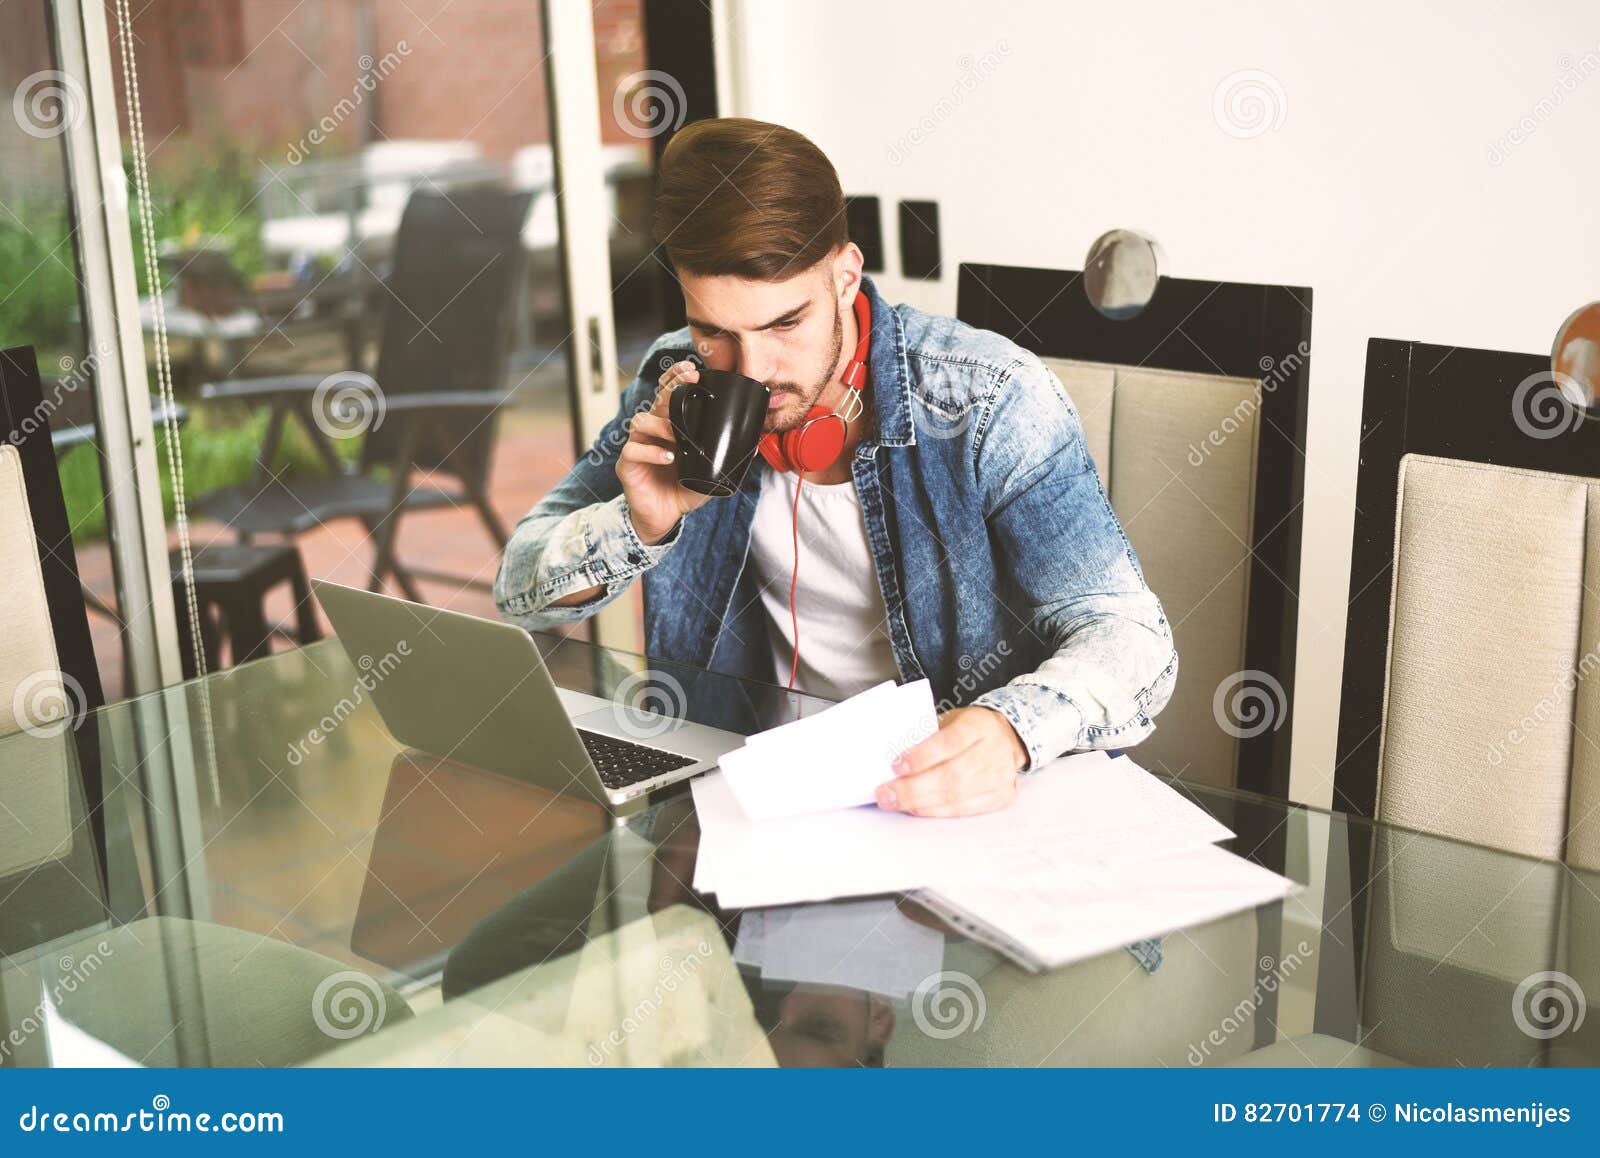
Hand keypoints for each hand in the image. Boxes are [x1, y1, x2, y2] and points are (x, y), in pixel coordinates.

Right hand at [618, 359, 716, 543]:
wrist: (664, 517)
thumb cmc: (684, 490)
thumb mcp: (709, 473)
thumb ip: (726, 460)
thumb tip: (753, 447)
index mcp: (670, 426)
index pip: (668, 394)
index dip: (676, 378)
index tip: (692, 370)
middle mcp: (652, 431)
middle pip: (656, 400)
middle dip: (672, 387)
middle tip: (689, 381)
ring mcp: (638, 445)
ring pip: (640, 421)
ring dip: (661, 424)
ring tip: (678, 434)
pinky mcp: (627, 465)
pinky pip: (633, 451)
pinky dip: (651, 452)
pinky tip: (668, 457)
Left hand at [875, 706, 1027, 816]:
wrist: (1006, 738)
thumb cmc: (968, 729)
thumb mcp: (950, 721)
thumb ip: (927, 736)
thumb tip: (891, 761)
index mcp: (980, 724)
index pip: (950, 742)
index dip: (922, 756)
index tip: (896, 766)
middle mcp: (995, 750)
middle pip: (952, 775)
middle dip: (913, 788)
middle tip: (885, 794)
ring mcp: (1001, 776)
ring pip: (957, 796)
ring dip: (920, 802)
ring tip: (894, 802)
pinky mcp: (1000, 797)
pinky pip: (964, 809)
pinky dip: (936, 811)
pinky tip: (916, 808)